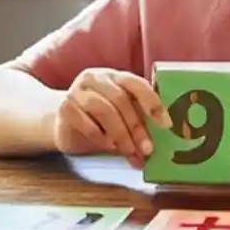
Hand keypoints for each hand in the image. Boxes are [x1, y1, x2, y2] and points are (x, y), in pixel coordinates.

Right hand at [55, 68, 170, 166]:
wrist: (64, 123)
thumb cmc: (99, 120)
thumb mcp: (121, 116)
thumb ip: (138, 120)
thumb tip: (159, 143)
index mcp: (115, 76)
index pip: (137, 83)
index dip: (153, 103)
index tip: (165, 124)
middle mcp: (96, 78)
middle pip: (121, 100)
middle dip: (137, 127)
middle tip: (148, 150)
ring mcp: (77, 91)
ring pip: (104, 109)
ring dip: (120, 134)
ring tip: (129, 152)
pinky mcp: (65, 107)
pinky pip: (84, 121)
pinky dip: (99, 136)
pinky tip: (108, 147)